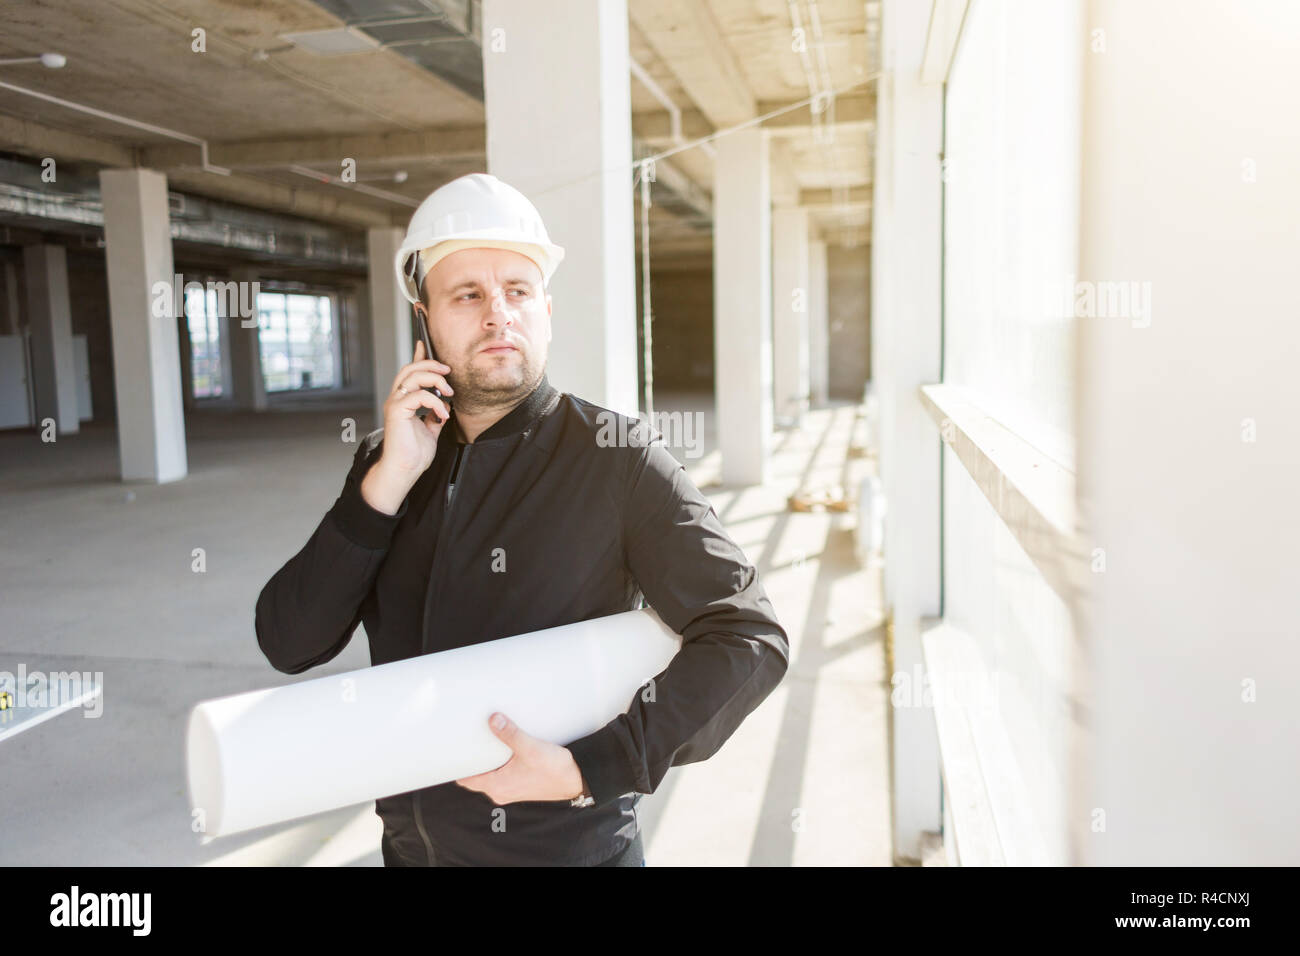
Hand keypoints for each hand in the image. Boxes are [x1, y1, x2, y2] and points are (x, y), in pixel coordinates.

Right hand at [361, 340, 452, 513]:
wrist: (405, 470)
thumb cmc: (414, 453)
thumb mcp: (430, 429)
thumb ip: (434, 415)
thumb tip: (444, 405)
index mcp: (404, 400)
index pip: (410, 371)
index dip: (418, 355)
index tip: (426, 343)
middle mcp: (396, 398)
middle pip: (411, 368)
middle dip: (431, 364)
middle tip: (448, 371)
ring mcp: (394, 403)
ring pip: (413, 376)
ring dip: (435, 379)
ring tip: (449, 393)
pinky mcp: (396, 411)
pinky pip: (418, 395)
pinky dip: (434, 401)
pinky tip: (443, 414)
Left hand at [455, 712, 585, 805]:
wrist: (576, 782)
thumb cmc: (554, 769)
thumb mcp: (531, 748)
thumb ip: (511, 734)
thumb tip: (492, 719)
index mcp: (497, 785)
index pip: (465, 779)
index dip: (456, 766)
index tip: (450, 750)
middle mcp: (501, 791)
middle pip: (475, 777)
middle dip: (470, 760)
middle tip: (467, 739)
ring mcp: (511, 790)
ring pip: (489, 775)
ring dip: (485, 761)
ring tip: (484, 741)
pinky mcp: (521, 785)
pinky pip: (501, 775)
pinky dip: (497, 764)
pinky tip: (504, 750)